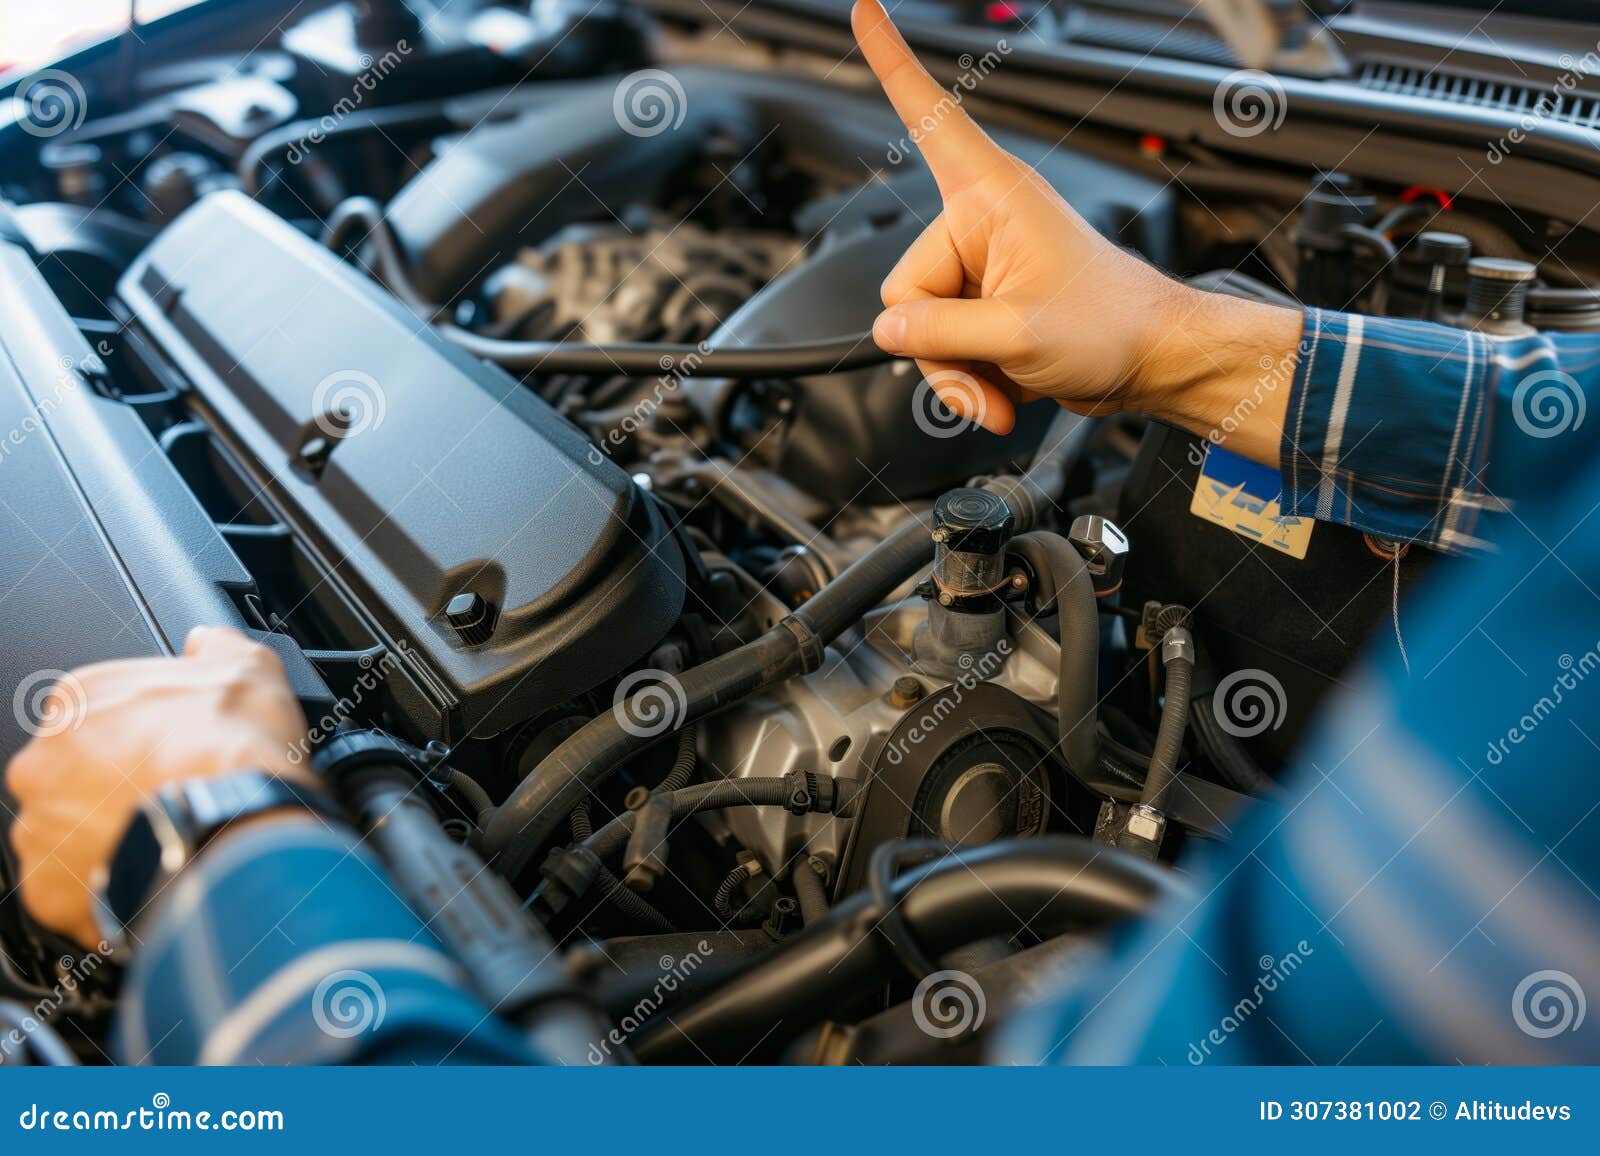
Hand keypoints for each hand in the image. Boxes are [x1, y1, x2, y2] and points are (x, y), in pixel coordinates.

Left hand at [5, 627, 312, 947]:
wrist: (233, 826)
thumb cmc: (232, 749)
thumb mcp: (247, 666)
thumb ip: (218, 647)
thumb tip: (208, 642)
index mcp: (80, 700)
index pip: (101, 716)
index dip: (145, 737)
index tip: (174, 753)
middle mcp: (43, 761)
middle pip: (76, 777)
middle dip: (115, 790)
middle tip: (172, 800)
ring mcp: (41, 827)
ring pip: (70, 836)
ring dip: (109, 840)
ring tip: (168, 844)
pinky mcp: (50, 889)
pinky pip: (76, 892)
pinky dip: (109, 889)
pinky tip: (153, 876)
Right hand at [853, 0, 1300, 462]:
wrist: (1153, 363)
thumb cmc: (1113, 325)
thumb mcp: (1019, 334)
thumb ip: (940, 332)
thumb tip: (890, 330)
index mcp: (992, 197)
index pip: (930, 117)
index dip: (893, 65)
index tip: (865, 9)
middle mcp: (982, 224)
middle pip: (908, 292)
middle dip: (941, 346)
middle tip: (988, 368)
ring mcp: (982, 269)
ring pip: (922, 330)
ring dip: (958, 371)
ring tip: (1002, 385)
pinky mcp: (986, 307)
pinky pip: (944, 348)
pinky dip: (969, 379)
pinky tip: (1004, 386)